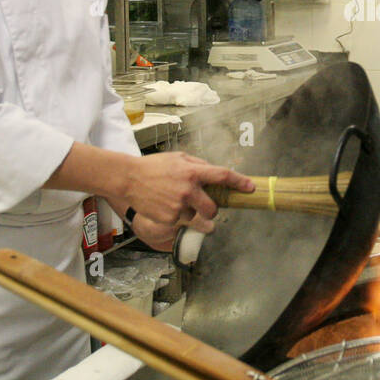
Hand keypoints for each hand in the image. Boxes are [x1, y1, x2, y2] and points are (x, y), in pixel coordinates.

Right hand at [119, 154, 254, 249]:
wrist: (128, 178)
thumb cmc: (154, 166)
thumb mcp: (179, 158)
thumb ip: (198, 165)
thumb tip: (215, 173)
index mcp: (193, 172)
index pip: (223, 176)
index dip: (239, 182)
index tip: (250, 187)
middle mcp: (188, 190)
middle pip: (213, 208)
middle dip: (212, 210)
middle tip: (206, 206)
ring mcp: (179, 206)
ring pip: (196, 217)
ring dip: (191, 213)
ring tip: (175, 201)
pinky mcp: (169, 218)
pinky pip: (181, 221)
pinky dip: (176, 217)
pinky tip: (165, 205)